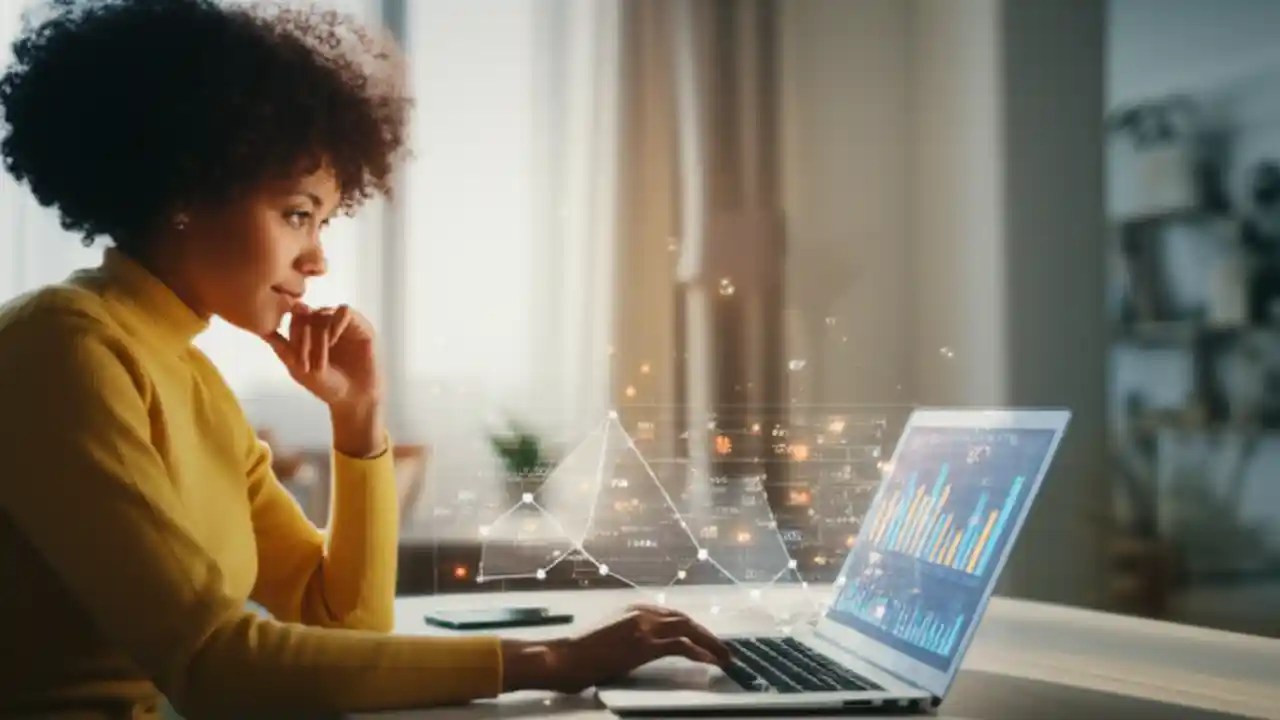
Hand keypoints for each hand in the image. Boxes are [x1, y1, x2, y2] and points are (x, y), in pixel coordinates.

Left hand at [263, 303, 384, 411]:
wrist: (354, 399)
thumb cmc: (326, 386)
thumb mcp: (298, 367)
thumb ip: (282, 346)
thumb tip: (260, 327)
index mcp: (310, 333)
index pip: (294, 319)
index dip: (292, 333)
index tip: (298, 360)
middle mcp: (326, 325)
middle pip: (308, 313)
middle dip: (304, 335)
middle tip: (307, 360)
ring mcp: (343, 324)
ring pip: (324, 312)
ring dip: (319, 333)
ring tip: (322, 355)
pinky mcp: (361, 326)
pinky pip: (345, 312)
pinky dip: (336, 324)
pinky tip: (334, 341)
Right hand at [501, 604, 730, 693]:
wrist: (563, 657)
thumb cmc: (579, 653)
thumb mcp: (607, 635)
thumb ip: (628, 635)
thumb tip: (642, 647)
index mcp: (632, 609)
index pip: (671, 615)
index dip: (692, 627)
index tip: (704, 637)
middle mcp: (640, 612)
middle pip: (684, 619)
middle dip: (706, 634)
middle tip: (722, 647)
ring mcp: (643, 627)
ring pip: (688, 629)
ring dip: (710, 643)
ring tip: (724, 656)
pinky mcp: (643, 644)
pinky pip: (680, 646)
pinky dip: (699, 652)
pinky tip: (709, 660)